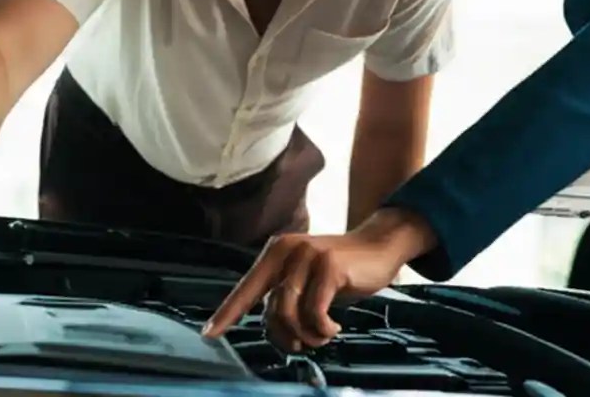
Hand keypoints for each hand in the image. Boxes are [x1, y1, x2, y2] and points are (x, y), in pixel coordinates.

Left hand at [202, 208, 436, 351]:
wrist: (379, 246)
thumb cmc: (341, 270)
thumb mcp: (306, 279)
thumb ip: (285, 295)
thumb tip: (269, 328)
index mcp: (276, 252)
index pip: (245, 288)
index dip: (227, 314)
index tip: (209, 334)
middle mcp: (287, 250)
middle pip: (270, 310)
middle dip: (286, 337)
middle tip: (303, 344)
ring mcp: (308, 255)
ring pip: (290, 313)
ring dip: (306, 336)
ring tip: (321, 337)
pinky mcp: (330, 266)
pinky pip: (315, 312)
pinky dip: (323, 329)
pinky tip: (334, 327)